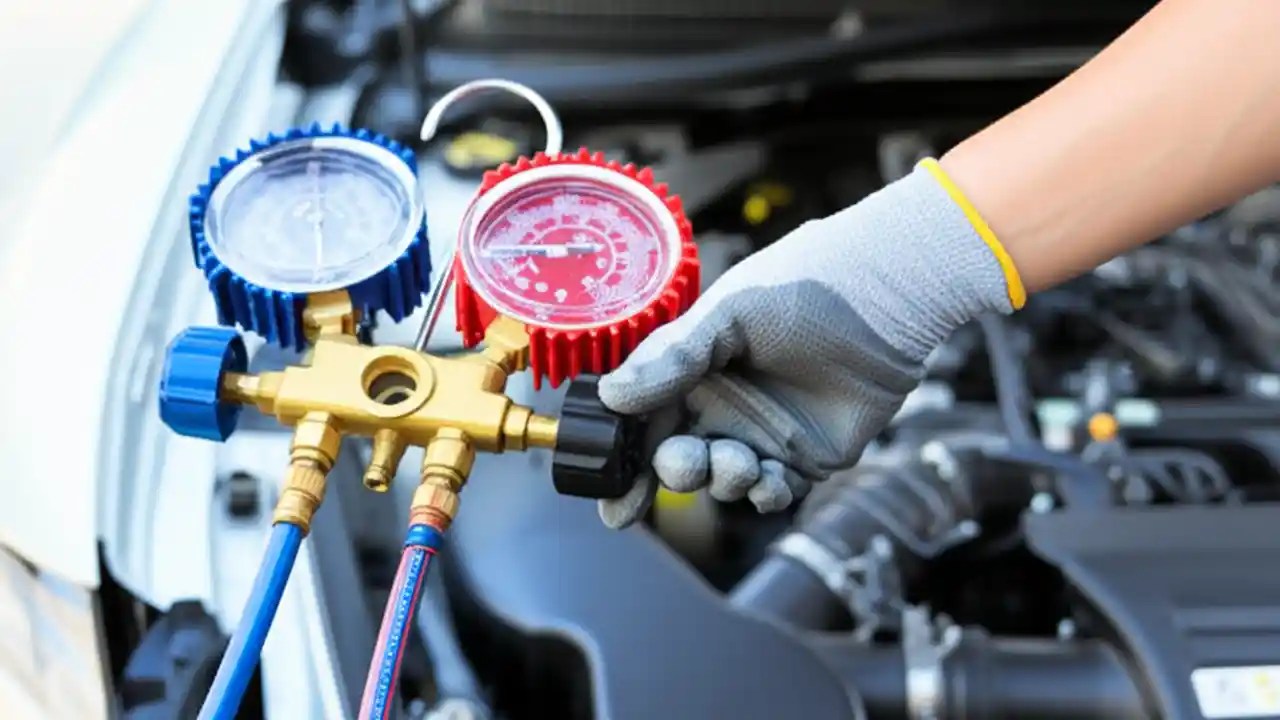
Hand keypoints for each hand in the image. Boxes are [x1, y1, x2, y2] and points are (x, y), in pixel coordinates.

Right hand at [595, 162, 1017, 528]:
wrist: (886, 297)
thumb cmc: (804, 287)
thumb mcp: (728, 313)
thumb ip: (672, 357)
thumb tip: (610, 396)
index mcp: (692, 370)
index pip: (644, 422)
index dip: (625, 463)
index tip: (613, 502)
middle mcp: (722, 404)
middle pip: (678, 460)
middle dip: (676, 472)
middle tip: (689, 461)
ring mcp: (763, 433)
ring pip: (723, 481)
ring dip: (724, 481)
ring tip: (743, 462)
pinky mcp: (806, 457)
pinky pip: (772, 491)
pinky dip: (765, 494)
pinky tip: (770, 478)